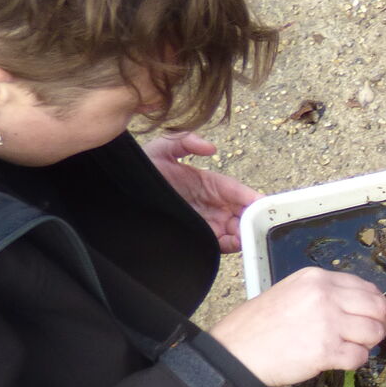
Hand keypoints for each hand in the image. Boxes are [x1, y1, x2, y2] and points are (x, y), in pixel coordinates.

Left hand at [144, 131, 261, 253]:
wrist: (122, 195)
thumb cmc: (142, 172)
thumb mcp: (161, 149)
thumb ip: (185, 141)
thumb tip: (212, 149)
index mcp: (210, 183)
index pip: (238, 191)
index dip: (251, 197)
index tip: (264, 203)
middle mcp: (212, 204)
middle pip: (242, 213)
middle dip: (254, 218)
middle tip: (262, 223)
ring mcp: (206, 221)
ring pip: (235, 230)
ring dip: (246, 233)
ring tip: (252, 235)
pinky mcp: (198, 236)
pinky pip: (220, 244)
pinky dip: (232, 245)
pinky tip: (237, 243)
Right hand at [208, 268, 385, 386]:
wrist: (237, 352)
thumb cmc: (259, 326)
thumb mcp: (291, 293)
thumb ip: (325, 295)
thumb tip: (358, 308)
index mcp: (316, 278)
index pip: (365, 287)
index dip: (382, 304)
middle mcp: (325, 295)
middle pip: (376, 307)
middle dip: (383, 323)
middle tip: (380, 336)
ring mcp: (327, 322)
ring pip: (372, 332)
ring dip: (368, 344)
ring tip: (350, 348)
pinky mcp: (326, 350)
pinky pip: (359, 357)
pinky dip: (355, 362)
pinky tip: (339, 361)